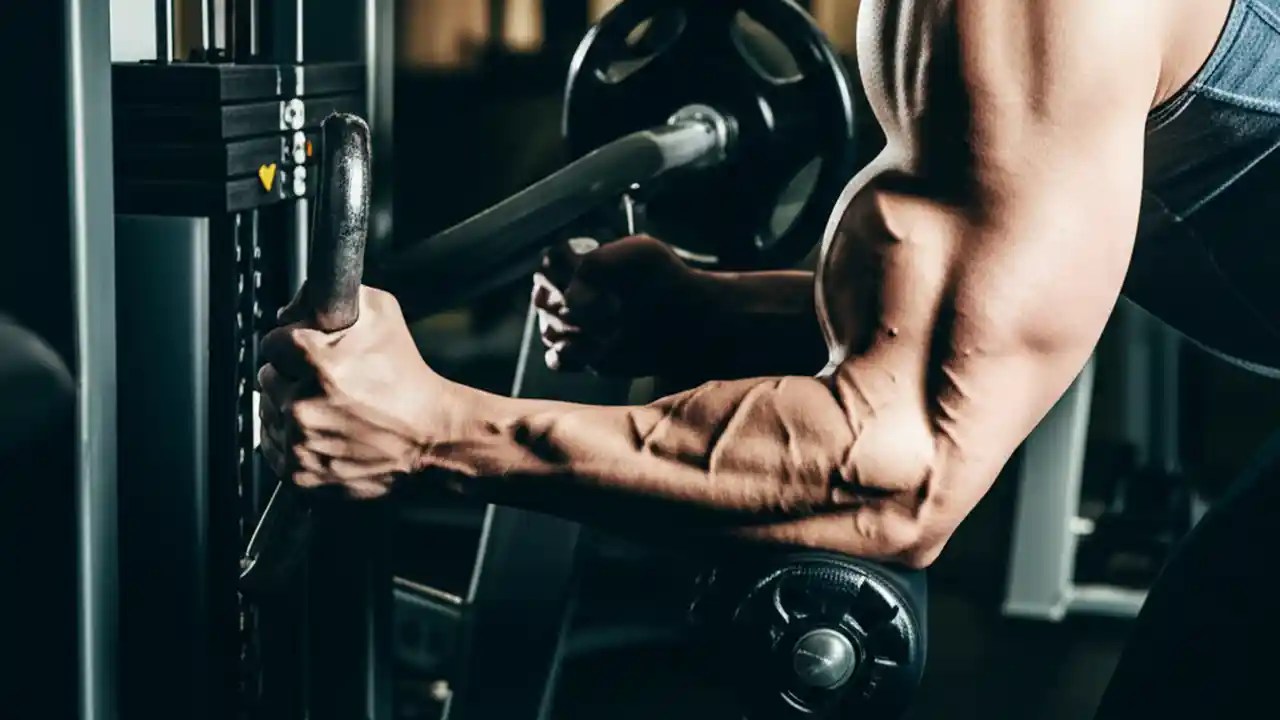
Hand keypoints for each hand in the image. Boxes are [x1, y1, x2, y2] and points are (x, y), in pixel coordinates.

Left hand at [257, 285, 446, 498]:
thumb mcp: (382, 314)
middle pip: (267, 378)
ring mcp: (299, 442)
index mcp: (316, 362)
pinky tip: (321, 432)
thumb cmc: (409, 378)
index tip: (307, 353)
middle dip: (290, 376)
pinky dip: (290, 440)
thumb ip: (334, 298)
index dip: (292, 344)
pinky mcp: (299, 472)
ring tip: (326, 409)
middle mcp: (301, 403)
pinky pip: (273, 448)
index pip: (272, 343)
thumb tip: (292, 308)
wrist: (431, 436)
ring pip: (268, 413)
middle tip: (322, 382)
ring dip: (288, 407)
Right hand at [533, 235, 701, 376]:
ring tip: (614, 331)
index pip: (548, 264)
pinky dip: (573, 356)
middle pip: (542, 299)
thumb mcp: (641, 255)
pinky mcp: (577, 354)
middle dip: (576, 308)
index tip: (601, 284)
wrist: (682, 318)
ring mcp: (567, 325)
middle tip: (614, 310)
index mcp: (575, 261)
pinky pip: (555, 359)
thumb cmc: (662, 280)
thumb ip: (600, 262)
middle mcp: (564, 292)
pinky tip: (600, 350)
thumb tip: (570, 297)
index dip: (568, 276)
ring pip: (549, 330)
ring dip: (579, 333)